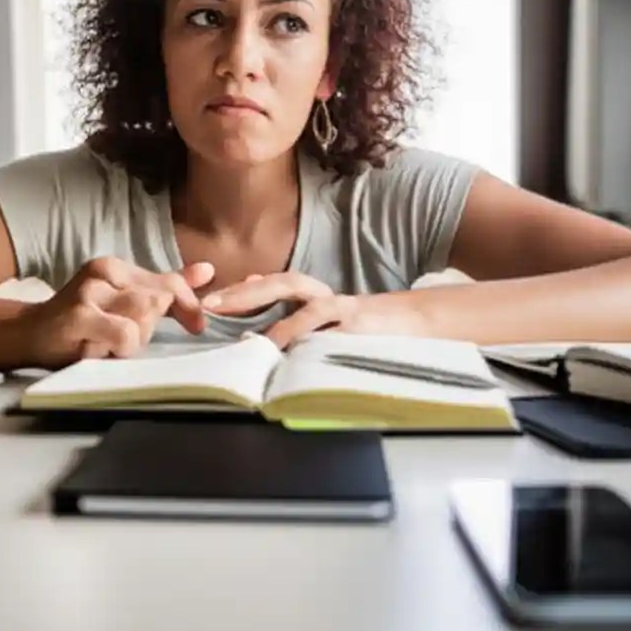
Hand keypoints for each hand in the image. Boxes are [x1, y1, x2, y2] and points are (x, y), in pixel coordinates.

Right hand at [20, 257, 213, 366]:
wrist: (29, 336)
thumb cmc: (81, 324)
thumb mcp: (123, 302)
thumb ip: (164, 287)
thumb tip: (206, 271)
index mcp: (116, 268)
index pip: (169, 283)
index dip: (188, 306)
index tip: (197, 326)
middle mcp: (102, 272)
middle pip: (158, 303)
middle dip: (149, 329)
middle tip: (122, 340)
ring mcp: (89, 292)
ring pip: (144, 317)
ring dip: (133, 341)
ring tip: (108, 344)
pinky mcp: (79, 315)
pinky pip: (126, 334)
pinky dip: (120, 349)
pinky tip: (100, 349)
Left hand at [202, 271, 416, 347]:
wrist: (420, 325)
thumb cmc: (368, 331)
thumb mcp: (330, 326)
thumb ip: (297, 320)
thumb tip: (258, 321)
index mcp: (316, 297)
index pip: (275, 285)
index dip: (242, 291)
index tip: (211, 301)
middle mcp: (326, 297)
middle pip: (281, 284)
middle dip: (244, 292)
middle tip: (210, 304)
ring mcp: (343, 309)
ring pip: (302, 299)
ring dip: (269, 307)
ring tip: (240, 323)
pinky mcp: (358, 327)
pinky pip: (326, 328)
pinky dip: (302, 334)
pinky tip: (282, 346)